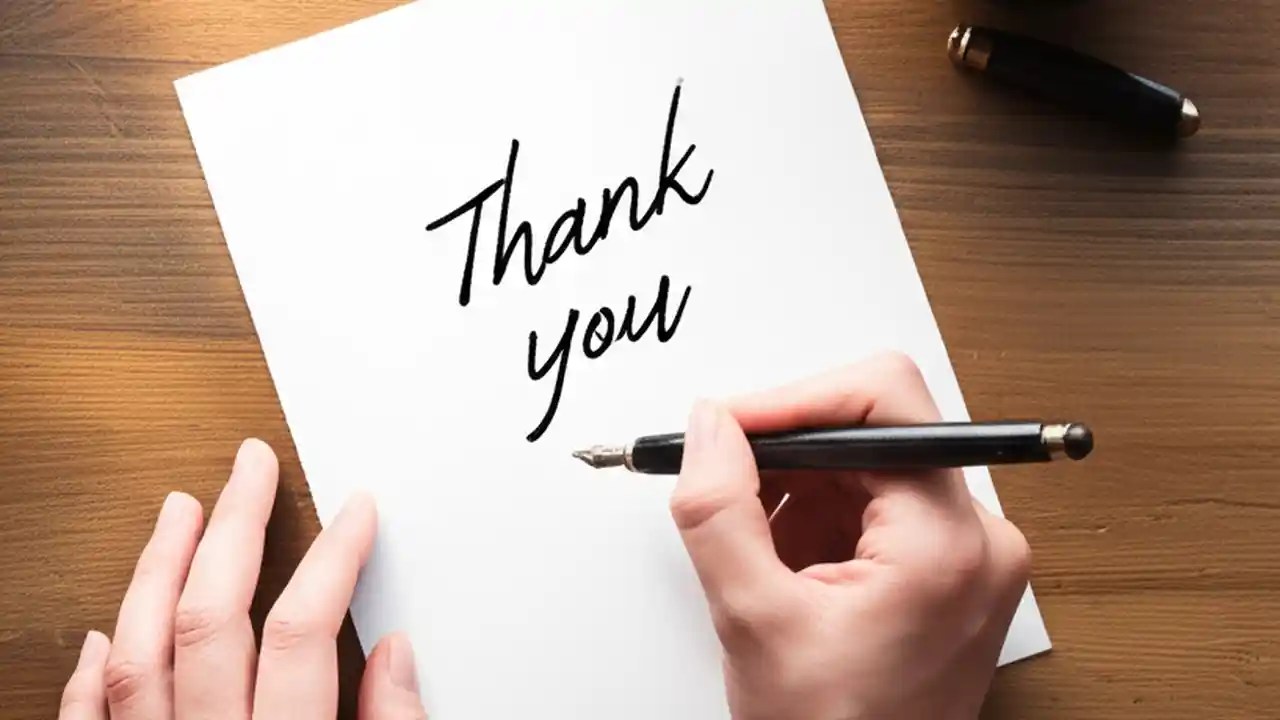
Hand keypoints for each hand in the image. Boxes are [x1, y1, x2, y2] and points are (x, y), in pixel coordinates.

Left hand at [58, 439, 426, 719]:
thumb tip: (396, 656)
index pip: (302, 630)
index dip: (334, 558)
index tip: (356, 511)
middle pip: (209, 619)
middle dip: (235, 527)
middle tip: (252, 468)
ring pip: (138, 654)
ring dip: (158, 572)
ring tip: (179, 510)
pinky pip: (89, 719)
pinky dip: (91, 672)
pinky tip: (102, 630)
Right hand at [669, 352, 1031, 719]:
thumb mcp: (753, 621)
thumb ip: (720, 511)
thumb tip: (711, 427)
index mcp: (948, 544)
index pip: (885, 399)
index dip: (796, 398)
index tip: (735, 425)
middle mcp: (978, 538)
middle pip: (875, 429)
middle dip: (789, 453)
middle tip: (728, 486)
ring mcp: (968, 554)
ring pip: (869, 464)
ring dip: (800, 489)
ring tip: (763, 553)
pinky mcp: (949, 568)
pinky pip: (876, 504)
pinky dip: (819, 518)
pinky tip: (790, 567)